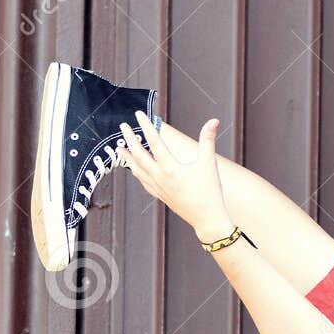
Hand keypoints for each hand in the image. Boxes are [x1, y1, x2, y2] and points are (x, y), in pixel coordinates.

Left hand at [120, 112, 231, 238]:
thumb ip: (208, 139)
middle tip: (123, 126)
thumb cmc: (210, 192)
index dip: (146, 126)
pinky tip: (133, 169)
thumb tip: (213, 121)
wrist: (207, 219)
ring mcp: (158, 188)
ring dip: (127, 157)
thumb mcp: (209, 163)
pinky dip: (136, 173)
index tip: (139, 115)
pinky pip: (143, 182)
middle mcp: (160, 177)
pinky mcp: (160, 196)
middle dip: (130, 139)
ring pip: (137, 170)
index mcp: (171, 168)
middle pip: (139, 155)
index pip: (154, 142)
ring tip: (119, 148)